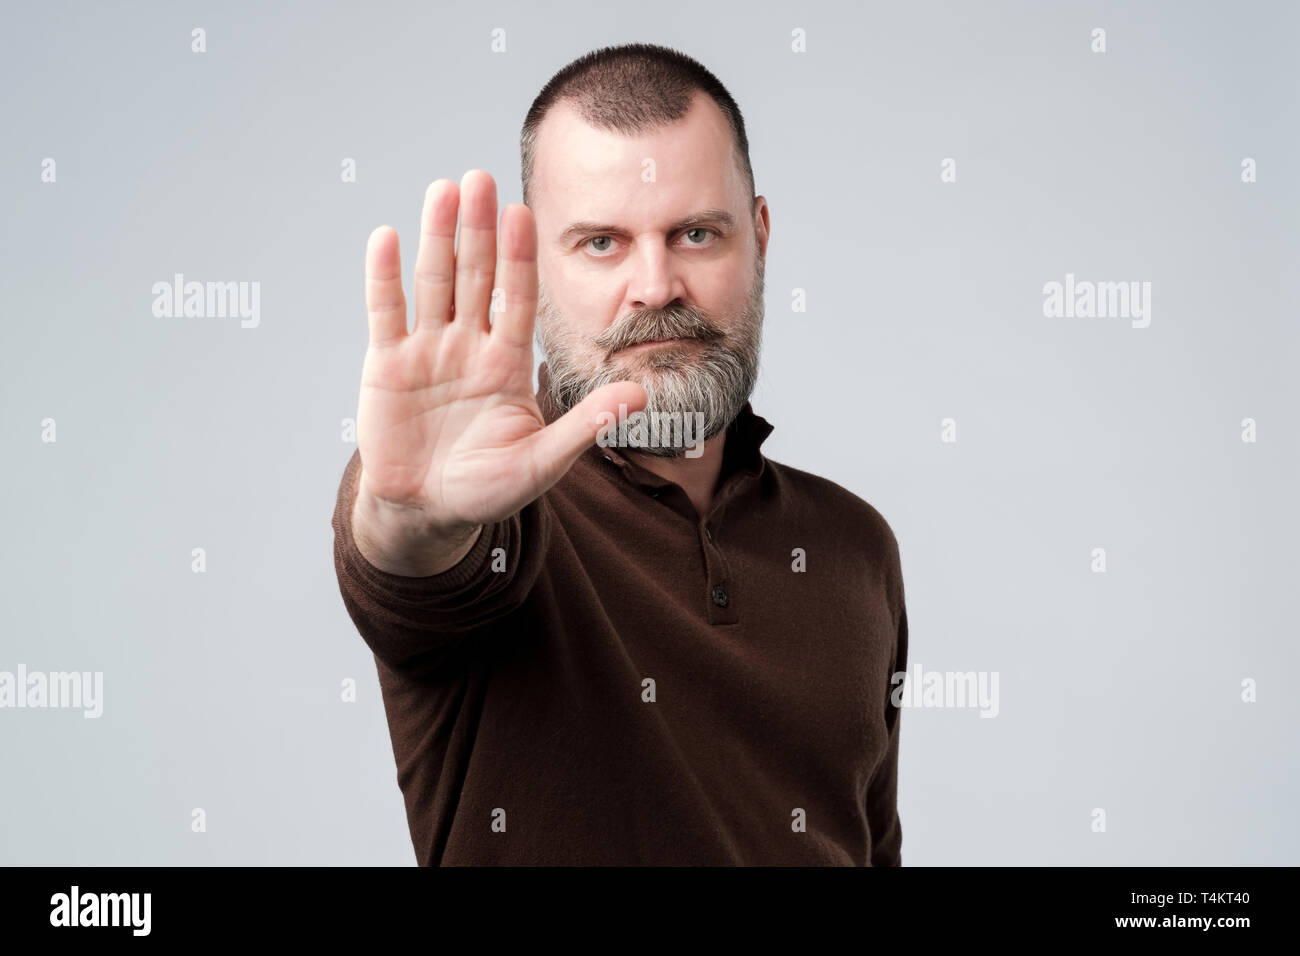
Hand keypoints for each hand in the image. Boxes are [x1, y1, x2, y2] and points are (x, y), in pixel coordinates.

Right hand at [353, 171, 645, 557]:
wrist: (428, 512)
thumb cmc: (488, 490)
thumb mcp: (542, 461)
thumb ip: (586, 425)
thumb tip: (641, 396)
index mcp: (508, 362)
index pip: (518, 298)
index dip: (520, 258)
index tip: (524, 213)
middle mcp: (470, 346)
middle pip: (475, 277)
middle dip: (479, 230)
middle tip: (481, 178)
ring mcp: (427, 351)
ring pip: (433, 283)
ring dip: (437, 237)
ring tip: (443, 190)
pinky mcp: (387, 365)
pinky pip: (387, 313)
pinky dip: (384, 277)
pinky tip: (388, 236)